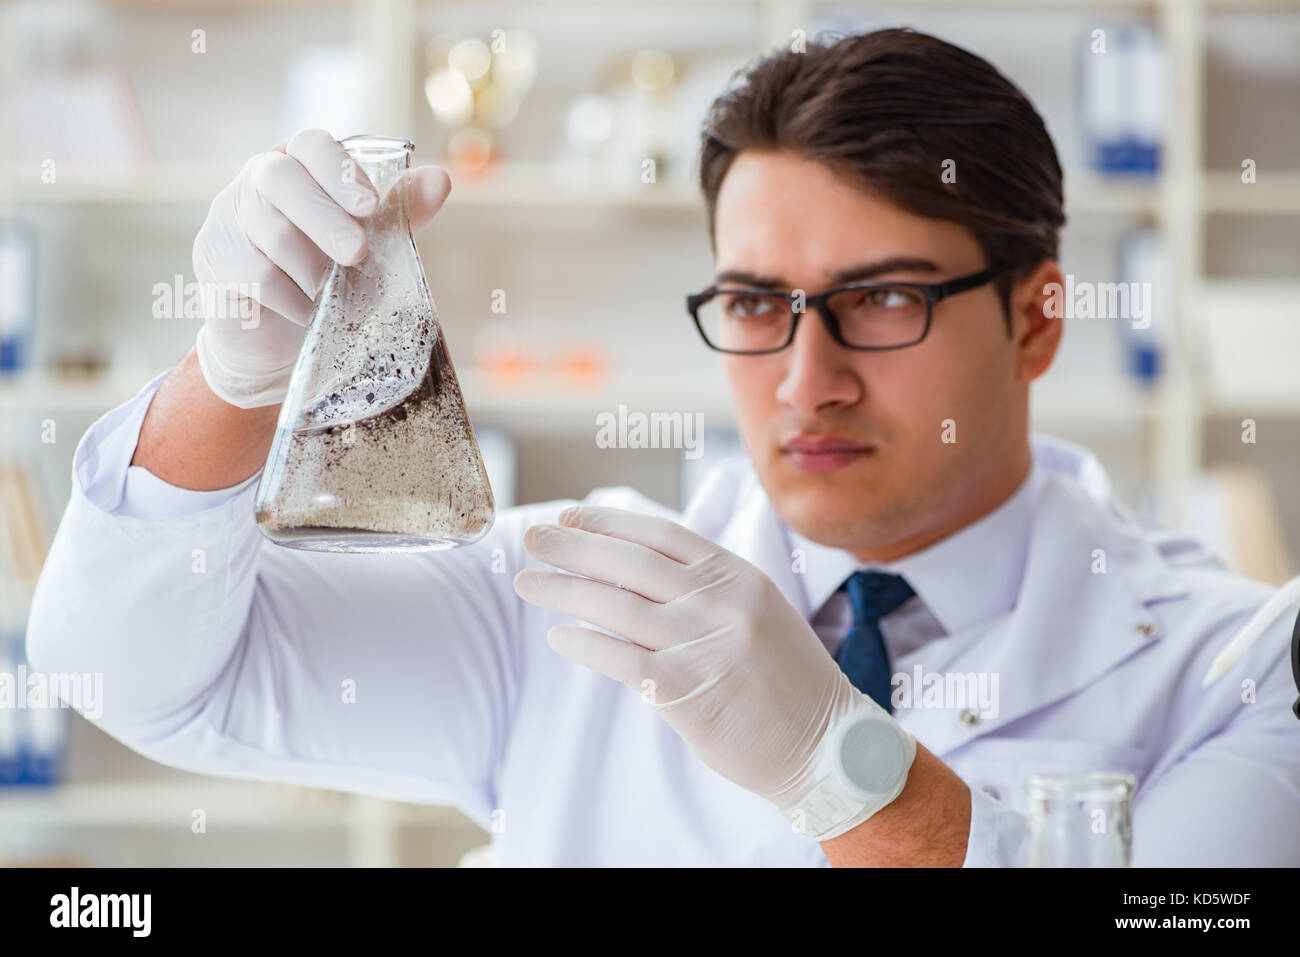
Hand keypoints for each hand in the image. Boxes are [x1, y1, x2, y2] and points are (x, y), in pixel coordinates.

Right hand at [192, 128, 450, 407]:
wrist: (278, 337)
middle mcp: (257, 183)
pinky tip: (307, 313)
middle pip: (280, 181)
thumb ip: (399, 212)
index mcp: (299, 166)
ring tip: (332, 294)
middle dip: (325, 219)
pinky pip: (256, 277)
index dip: (338, 170)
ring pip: (270, 235)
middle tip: (357, 253)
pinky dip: (293, 300)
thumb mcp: (369, 242)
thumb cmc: (327, 277)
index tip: (370, 204)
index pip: (310, 145)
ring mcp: (228, 219)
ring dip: (313, 271)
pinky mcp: (214, 262)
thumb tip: (440, 180)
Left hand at [512, 504, 900, 819]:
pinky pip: (619, 658)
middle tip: (532, 536)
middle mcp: (721, 601)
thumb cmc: (786, 681)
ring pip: (615, 605)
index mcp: (739, 575)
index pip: (661, 535)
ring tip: (526, 582)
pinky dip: (584, 643)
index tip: (571, 514)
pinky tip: (559, 636)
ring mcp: (703, 643)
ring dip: (563, 590)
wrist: (828, 746)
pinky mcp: (686, 689)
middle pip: (629, 562)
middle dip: (573, 546)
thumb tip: (628, 571)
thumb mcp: (757, 613)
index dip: (611, 521)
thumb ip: (705, 589)